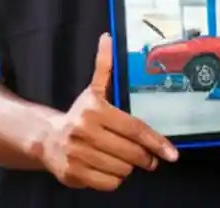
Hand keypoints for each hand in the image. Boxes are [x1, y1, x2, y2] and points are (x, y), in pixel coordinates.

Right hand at [39, 33, 178, 190]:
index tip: (171, 153)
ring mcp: (77, 153)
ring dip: (127, 168)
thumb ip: (103, 67)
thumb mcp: (92, 91)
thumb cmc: (79, 116)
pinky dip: (113, 179)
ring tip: (119, 158)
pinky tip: (107, 168)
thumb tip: (106, 37)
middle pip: (131, 152)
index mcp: (94, 110)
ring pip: (122, 170)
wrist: (47, 140)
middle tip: (147, 158)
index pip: (134, 129)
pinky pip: (109, 183)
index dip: (156, 142)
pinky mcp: (73, 173)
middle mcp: (84, 131)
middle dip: (144, 157)